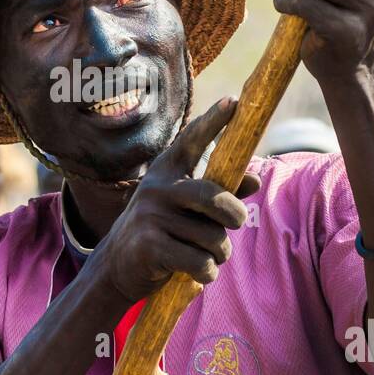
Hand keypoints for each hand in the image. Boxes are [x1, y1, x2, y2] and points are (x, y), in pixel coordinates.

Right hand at [92, 97, 261, 302]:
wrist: (117, 266)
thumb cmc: (163, 229)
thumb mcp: (187, 206)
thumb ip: (221, 191)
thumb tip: (255, 179)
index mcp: (167, 170)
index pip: (193, 141)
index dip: (214, 121)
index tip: (234, 101)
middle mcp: (156, 187)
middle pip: (213, 196)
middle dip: (233, 214)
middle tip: (237, 222)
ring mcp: (150, 216)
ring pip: (212, 237)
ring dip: (219, 252)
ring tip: (206, 254)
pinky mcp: (149, 246)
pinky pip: (200, 262)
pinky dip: (207, 272)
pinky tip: (197, 273)